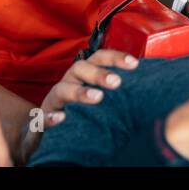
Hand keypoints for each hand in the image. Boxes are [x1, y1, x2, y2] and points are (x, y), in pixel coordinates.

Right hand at [19, 49, 138, 159]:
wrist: (45, 131)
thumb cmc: (79, 110)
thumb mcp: (96, 95)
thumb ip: (115, 88)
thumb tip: (147, 81)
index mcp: (83, 74)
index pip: (99, 58)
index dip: (115, 58)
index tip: (134, 63)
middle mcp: (68, 82)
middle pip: (80, 68)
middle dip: (99, 73)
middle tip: (117, 82)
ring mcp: (54, 101)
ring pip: (62, 89)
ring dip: (80, 92)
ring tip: (97, 97)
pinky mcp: (41, 120)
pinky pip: (43, 117)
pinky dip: (51, 118)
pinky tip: (61, 120)